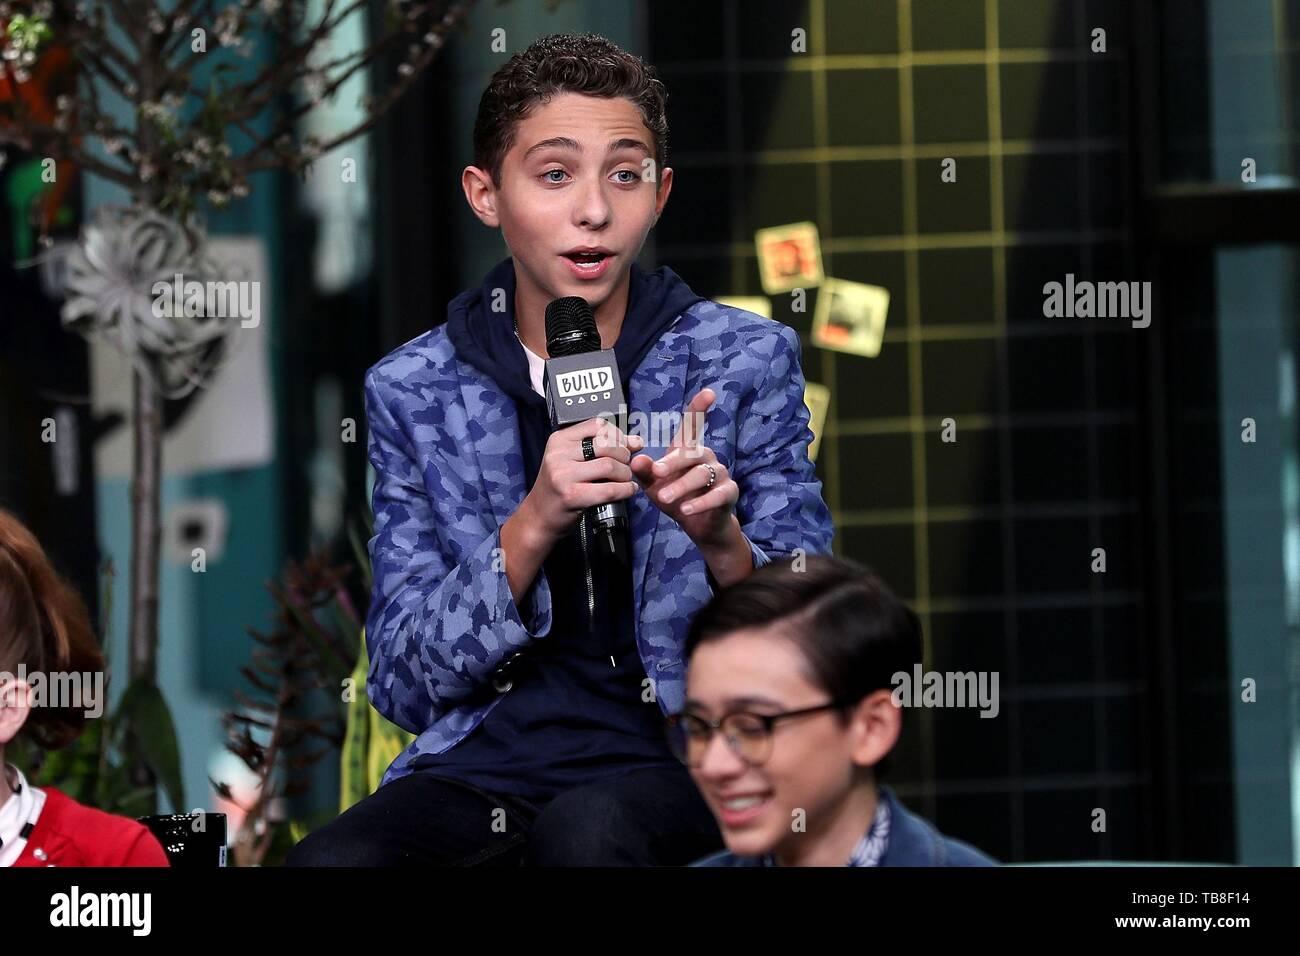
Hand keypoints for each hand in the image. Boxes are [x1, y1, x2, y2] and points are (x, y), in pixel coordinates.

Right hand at [522, 417, 642, 544]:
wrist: (539, 517)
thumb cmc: (560, 488)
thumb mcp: (573, 460)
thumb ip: (602, 448)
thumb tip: (636, 441)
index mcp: (559, 440)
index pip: (597, 425)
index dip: (618, 434)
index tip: (625, 446)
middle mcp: (559, 454)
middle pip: (606, 445)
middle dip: (624, 456)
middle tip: (625, 467)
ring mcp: (563, 475)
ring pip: (610, 466)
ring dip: (625, 474)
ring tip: (625, 480)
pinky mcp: (571, 496)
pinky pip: (609, 489)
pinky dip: (625, 490)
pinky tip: (627, 491)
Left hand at [629, 387, 739, 547]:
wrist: (699, 525)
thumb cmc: (677, 497)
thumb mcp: (655, 485)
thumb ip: (646, 472)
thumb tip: (637, 459)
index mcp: (688, 450)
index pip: (694, 425)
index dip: (700, 408)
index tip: (709, 392)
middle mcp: (706, 457)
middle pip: (691, 453)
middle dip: (673, 462)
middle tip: (657, 472)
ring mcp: (720, 474)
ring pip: (701, 474)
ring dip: (682, 486)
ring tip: (664, 498)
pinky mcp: (729, 492)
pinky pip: (717, 494)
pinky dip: (700, 502)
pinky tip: (686, 510)